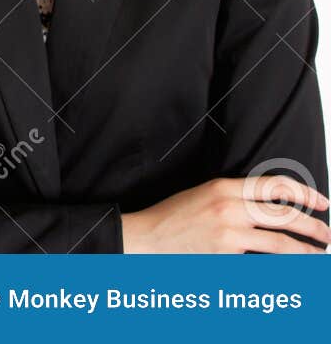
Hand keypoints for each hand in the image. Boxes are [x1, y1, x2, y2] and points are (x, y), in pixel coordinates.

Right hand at [121, 175, 329, 252]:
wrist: (145, 237)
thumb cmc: (171, 218)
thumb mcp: (203, 195)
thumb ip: (235, 198)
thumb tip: (272, 209)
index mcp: (223, 187)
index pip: (276, 185)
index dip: (305, 193)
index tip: (321, 202)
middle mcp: (229, 207)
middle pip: (285, 215)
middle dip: (313, 227)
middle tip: (326, 235)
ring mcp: (228, 233)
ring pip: (281, 242)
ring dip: (305, 251)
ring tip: (317, 255)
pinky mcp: (225, 257)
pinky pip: (262, 263)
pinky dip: (280, 268)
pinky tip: (290, 271)